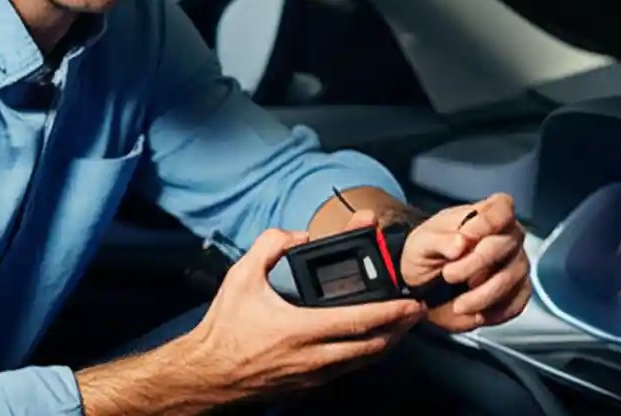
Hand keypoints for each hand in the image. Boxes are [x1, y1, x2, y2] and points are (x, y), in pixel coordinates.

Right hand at [184, 228, 426, 402]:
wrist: (207, 374)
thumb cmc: (224, 330)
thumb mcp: (241, 276)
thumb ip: (270, 245)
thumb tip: (296, 235)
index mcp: (302, 329)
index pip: (362, 322)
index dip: (393, 313)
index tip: (411, 303)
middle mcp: (314, 357)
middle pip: (374, 347)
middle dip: (400, 329)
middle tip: (414, 312)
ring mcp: (313, 375)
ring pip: (363, 362)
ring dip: (386, 343)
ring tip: (399, 326)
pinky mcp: (308, 385)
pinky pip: (346, 370)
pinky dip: (363, 355)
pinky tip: (365, 342)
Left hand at [403, 193, 530, 332]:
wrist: (423, 285)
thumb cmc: (427, 253)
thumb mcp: (422, 242)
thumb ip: (440, 240)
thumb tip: (460, 244)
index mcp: (484, 214)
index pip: (501, 209)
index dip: (487, 223)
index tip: (464, 239)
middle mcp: (507, 236)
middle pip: (506, 243)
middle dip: (476, 263)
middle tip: (449, 275)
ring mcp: (516, 263)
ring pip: (512, 276)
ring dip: (483, 295)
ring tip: (459, 304)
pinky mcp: (518, 290)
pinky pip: (517, 301)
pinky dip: (495, 311)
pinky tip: (475, 313)